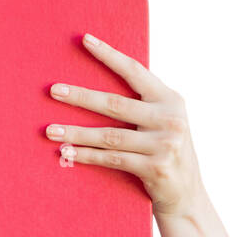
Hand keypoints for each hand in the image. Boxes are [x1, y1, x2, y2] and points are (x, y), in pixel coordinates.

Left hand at [46, 33, 204, 219]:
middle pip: (115, 103)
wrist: (186, 196)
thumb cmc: (164, 152)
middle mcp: (170, 119)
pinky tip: (66, 152)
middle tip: (53, 90)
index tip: (85, 40)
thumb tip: (97, 83)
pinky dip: (86, 156)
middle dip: (81, 96)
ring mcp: (164, 144)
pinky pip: (111, 158)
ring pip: (108, 135)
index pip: (135, 71)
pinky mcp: (155, 168)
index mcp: (170, 100)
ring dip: (75, 133)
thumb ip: (142, 103)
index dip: (109, 55)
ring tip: (49, 130)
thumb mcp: (163, 121)